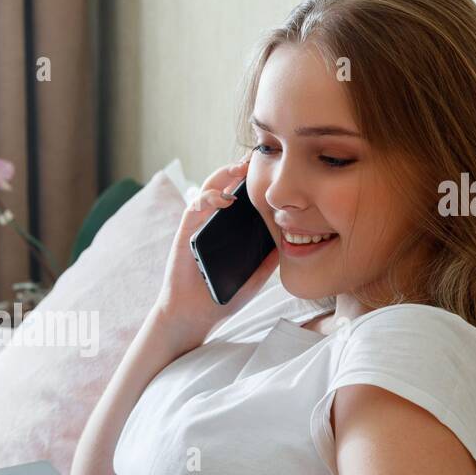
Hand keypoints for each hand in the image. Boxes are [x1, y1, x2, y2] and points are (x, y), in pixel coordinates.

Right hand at [150, 156, 280, 348]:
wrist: (193, 316)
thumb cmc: (220, 298)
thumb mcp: (254, 278)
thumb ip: (267, 261)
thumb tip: (290, 243)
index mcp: (228, 231)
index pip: (240, 198)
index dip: (252, 181)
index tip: (270, 169)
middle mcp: (212, 224)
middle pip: (225, 186)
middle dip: (239, 170)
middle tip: (257, 158)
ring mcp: (198, 226)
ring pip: (209, 189)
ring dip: (223, 175)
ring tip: (241, 168)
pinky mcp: (185, 233)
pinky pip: (195, 207)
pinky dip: (208, 198)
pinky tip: (225, 199)